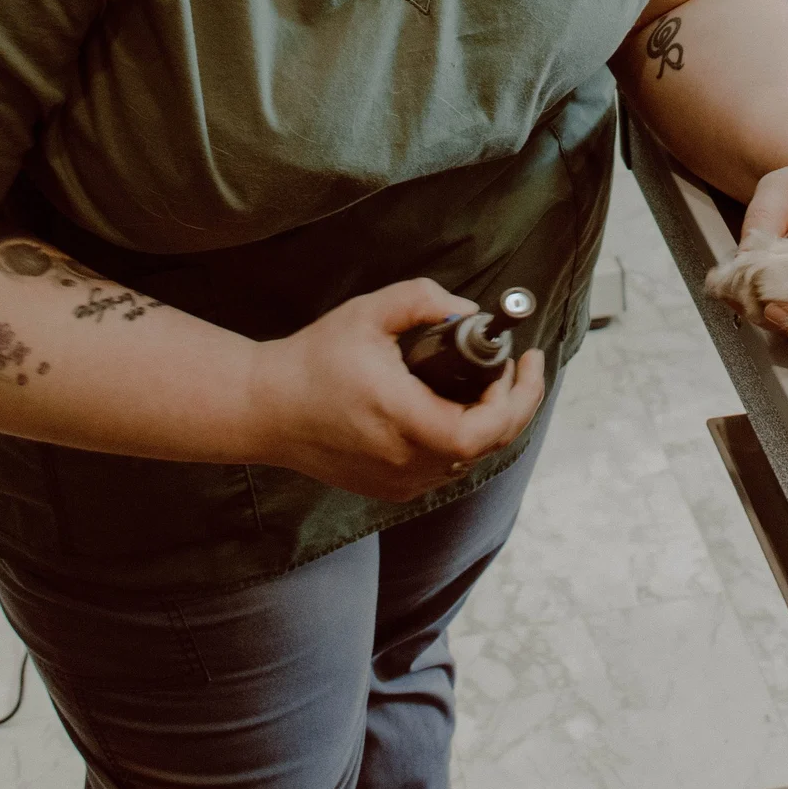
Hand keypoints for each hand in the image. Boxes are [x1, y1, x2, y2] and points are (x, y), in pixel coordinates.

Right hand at [246, 279, 545, 501]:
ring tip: (488, 381)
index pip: (483, 428)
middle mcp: (405, 461)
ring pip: (468, 459)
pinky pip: (444, 467)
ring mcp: (398, 481)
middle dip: (513, 403)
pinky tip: (457, 406)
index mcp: (403, 420)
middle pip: (487, 445)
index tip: (523, 360)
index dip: (516, 397)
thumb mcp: (369, 313)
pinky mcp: (388, 488)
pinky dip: (462, 438)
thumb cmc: (314, 359)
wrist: (264, 408)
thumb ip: (424, 300)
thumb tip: (468, 312)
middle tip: (516, 366)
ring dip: (489, 422)